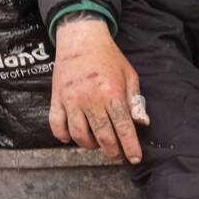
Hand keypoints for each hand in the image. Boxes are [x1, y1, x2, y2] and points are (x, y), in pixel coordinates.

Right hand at [49, 18, 144, 163]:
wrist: (81, 40)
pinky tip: (71, 139)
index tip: (134, 158)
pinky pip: (56, 124)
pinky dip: (62, 136)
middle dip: (112, 150)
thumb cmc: (109, 58)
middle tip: (117, 157)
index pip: (123, 127)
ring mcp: (71, 100)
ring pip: (79, 134)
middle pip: (102, 135)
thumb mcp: (130, 75)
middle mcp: (91, 100)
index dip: (130, 146)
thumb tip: (142, 122)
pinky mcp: (56, 99)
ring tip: (97, 146)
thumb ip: (135, 100)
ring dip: (89, 145)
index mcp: (112, 93)